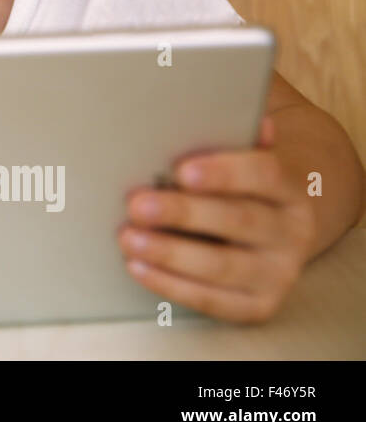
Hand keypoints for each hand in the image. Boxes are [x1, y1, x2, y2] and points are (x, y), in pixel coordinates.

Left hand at [119, 115, 316, 321]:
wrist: (280, 225)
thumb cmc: (243, 182)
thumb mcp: (244, 155)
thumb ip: (230, 137)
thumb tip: (214, 116)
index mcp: (293, 186)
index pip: (265, 174)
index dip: (224, 172)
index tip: (181, 170)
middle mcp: (293, 231)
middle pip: (239, 220)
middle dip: (183, 213)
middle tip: (136, 204)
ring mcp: (278, 272)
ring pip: (223, 266)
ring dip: (170, 253)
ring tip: (128, 237)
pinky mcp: (258, 305)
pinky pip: (211, 300)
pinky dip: (171, 284)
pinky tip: (138, 265)